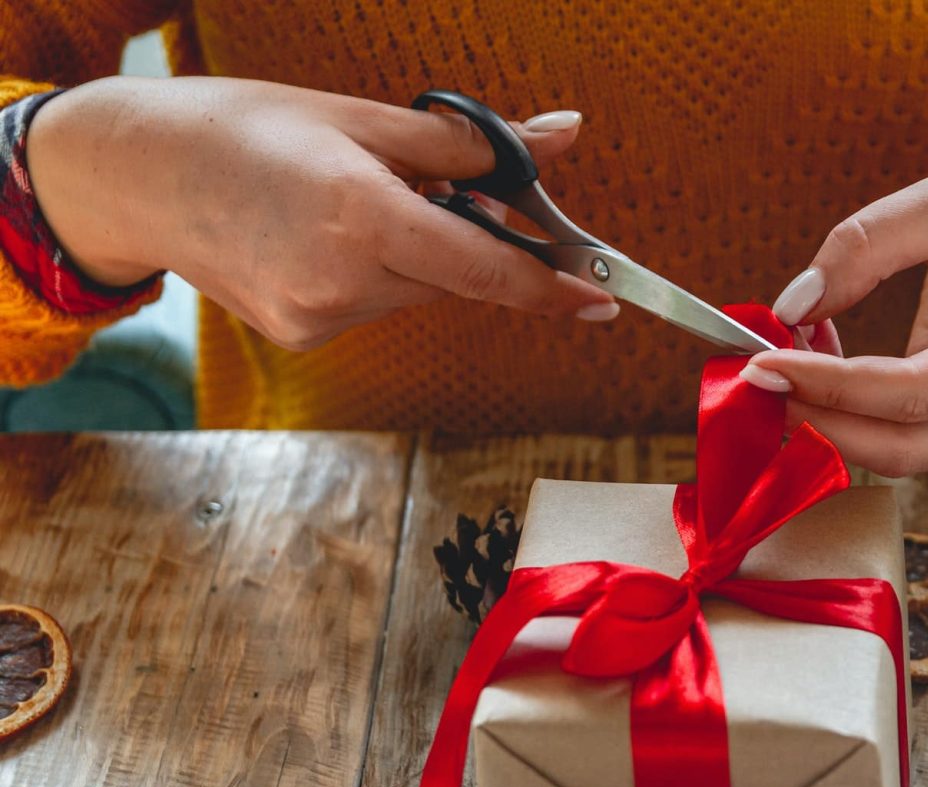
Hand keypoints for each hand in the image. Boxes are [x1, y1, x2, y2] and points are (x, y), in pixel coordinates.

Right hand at [26, 77, 617, 348]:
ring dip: (412, 254)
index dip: (553, 288)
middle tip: (431, 188)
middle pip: (456, 276)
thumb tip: (559, 140)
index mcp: (364, 218)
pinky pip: (373, 305)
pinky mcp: (302, 336)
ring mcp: (319, 317)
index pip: (489, 270)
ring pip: (415, 292)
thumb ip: (469, 145)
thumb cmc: (242, 128)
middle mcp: (344, 281)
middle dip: (464, 238)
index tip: (602, 297)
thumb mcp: (360, 118)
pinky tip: (319, 236)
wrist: (135, 173)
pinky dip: (372, 273)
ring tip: (346, 202)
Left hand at [740, 143, 927, 475]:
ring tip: (787, 356)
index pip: (908, 396)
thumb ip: (866, 246)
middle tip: (755, 375)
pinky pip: (903, 432)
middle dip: (820, 418)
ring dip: (833, 418)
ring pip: (898, 452)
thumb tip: (793, 306)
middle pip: (900, 447)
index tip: (761, 363)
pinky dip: (853, 410)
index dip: (828, 387)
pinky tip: (821, 361)